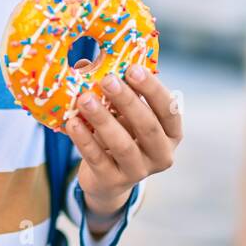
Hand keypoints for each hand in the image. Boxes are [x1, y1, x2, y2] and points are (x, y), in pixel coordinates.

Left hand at [65, 64, 181, 219]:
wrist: (108, 179)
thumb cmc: (123, 135)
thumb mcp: (128, 116)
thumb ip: (120, 93)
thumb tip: (92, 63)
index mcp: (172, 134)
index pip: (169, 110)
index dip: (152, 89)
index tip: (133, 68)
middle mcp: (161, 154)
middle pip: (147, 126)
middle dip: (127, 101)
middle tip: (107, 80)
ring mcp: (138, 171)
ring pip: (122, 144)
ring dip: (103, 119)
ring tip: (85, 99)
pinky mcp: (113, 181)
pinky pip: (98, 158)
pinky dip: (85, 139)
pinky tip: (72, 122)